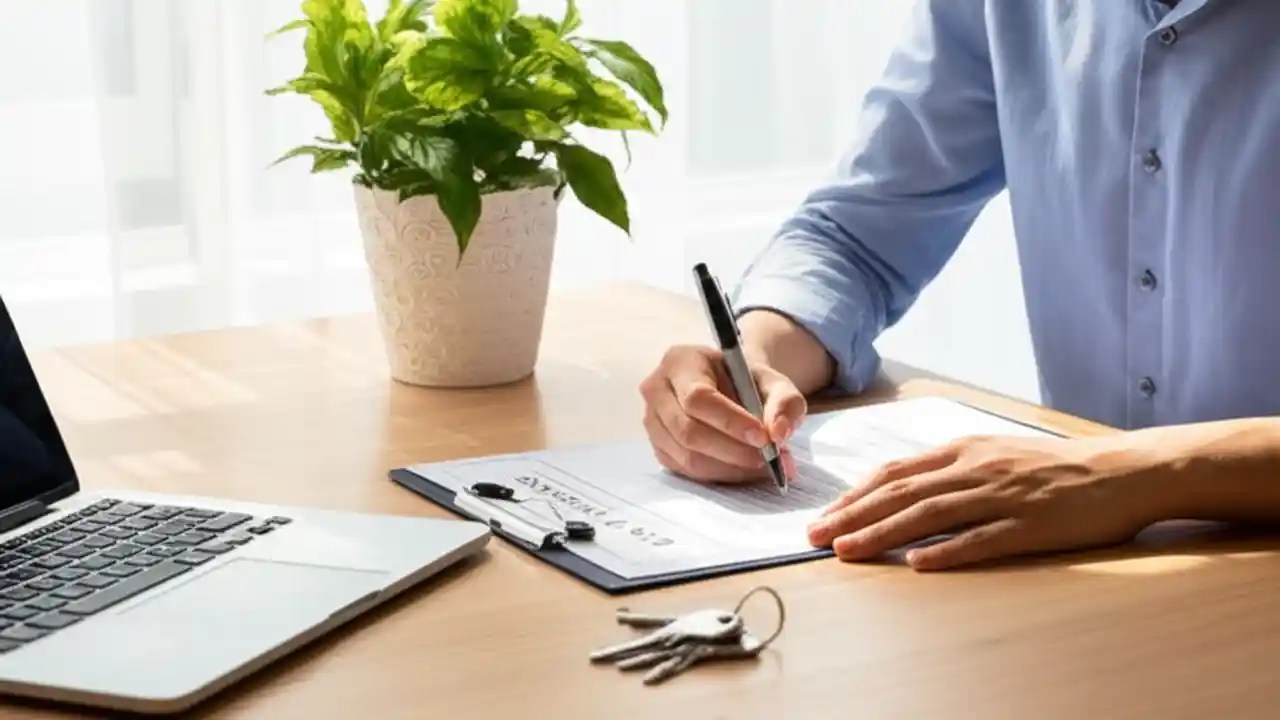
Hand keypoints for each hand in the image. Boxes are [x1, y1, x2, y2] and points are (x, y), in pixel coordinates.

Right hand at [640, 345, 805, 481]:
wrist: (729, 388)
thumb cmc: (746, 382)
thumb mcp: (773, 381)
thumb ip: (784, 402)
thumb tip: (778, 433)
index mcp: (680, 362)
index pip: (698, 398)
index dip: (729, 421)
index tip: (763, 437)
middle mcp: (657, 390)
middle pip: (688, 431)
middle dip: (733, 451)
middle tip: (768, 458)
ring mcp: (652, 422)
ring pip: (687, 457)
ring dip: (730, 468)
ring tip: (764, 466)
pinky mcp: (658, 448)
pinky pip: (686, 471)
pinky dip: (720, 475)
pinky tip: (744, 469)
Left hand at [807, 434, 1165, 569]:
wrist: (1124, 470)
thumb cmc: (1057, 467)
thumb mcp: (997, 454)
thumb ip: (953, 468)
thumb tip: (906, 488)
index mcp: (965, 450)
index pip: (896, 472)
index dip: (856, 494)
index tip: (826, 514)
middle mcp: (976, 469)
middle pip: (901, 493)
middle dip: (852, 515)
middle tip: (815, 536)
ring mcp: (1002, 496)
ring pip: (930, 515)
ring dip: (882, 534)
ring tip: (847, 551)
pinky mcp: (1030, 525)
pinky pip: (983, 539)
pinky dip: (948, 551)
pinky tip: (918, 563)